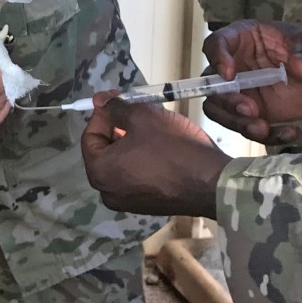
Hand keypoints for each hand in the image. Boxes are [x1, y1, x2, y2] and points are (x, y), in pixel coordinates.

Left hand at [81, 93, 229, 218]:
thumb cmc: (172, 147)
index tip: (117, 97)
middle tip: (134, 109)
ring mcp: (128, 202)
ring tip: (149, 124)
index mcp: (100, 173)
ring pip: (121, 163)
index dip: (102, 113)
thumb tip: (98, 100)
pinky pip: (135, 176)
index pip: (90, 136)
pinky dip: (141, 158)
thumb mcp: (141, 117)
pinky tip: (159, 146)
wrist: (212, 182)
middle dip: (116, 127)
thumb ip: (115, 108)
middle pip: (104, 151)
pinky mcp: (148, 205)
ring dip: (130, 141)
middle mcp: (108, 193)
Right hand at [201, 20, 301, 144]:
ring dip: (236, 122)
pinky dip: (266, 136)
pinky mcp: (254, 114)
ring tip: (262, 129)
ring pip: (220, 110)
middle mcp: (235, 65)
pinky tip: (288, 133)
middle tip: (251, 110)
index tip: (229, 75)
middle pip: (212, 84)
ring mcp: (242, 92)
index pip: (216, 44)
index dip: (216, 58)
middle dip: (227, 101)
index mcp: (243, 39)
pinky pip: (247, 128)